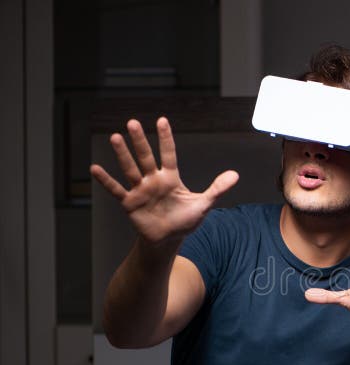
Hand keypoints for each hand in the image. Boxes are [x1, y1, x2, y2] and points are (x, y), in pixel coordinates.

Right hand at [90, 117, 238, 245]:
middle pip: (146, 157)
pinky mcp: (130, 203)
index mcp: (171, 178)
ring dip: (123, 154)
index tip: (162, 120)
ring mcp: (140, 190)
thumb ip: (217, 188)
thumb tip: (235, 175)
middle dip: (140, 141)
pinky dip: (106, 181)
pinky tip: (95, 168)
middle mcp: (153, 180)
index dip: (165, 138)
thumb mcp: (204, 204)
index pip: (168, 154)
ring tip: (115, 137)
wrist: (168, 240)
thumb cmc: (185, 220)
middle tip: (133, 122)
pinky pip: (116, 190)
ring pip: (131, 169)